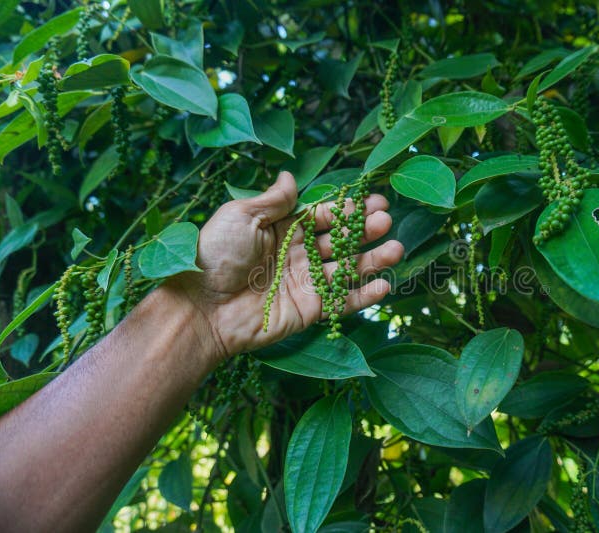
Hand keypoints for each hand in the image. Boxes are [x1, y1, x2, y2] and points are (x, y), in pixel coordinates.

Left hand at [170, 171, 402, 361]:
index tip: (373, 199)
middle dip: (365, 230)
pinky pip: (342, 302)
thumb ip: (273, 200)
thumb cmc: (216, 255)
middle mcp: (298, 254)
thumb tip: (290, 177)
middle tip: (386, 220)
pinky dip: (364, 295)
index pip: (323, 216)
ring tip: (396, 248)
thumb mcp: (241, 216)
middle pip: (340, 241)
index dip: (347, 208)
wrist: (202, 307)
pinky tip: (384, 284)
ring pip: (347, 270)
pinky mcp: (309, 311)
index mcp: (282, 229)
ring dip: (372, 260)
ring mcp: (305, 283)